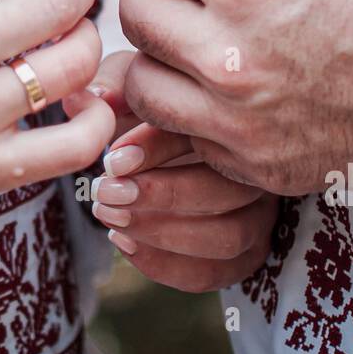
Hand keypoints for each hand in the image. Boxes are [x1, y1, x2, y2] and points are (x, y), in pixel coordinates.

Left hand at [65, 52, 275, 292]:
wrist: (172, 148)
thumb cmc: (154, 106)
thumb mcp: (135, 82)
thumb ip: (116, 86)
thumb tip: (92, 100)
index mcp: (239, 121)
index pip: (211, 135)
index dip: (159, 148)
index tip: (113, 159)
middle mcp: (260, 169)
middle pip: (229, 190)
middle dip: (161, 195)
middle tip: (106, 191)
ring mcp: (260, 214)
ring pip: (229, 236)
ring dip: (162, 233)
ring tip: (111, 217)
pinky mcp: (248, 252)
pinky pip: (216, 271)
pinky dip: (166, 264)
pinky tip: (124, 242)